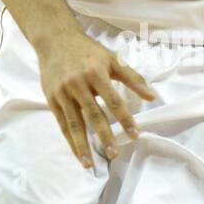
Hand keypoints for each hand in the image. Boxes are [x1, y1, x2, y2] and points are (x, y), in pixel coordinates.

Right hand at [37, 31, 155, 167]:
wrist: (55, 40)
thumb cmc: (87, 51)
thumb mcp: (112, 59)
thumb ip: (133, 78)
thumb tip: (151, 96)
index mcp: (95, 73)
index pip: (114, 101)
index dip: (125, 119)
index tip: (135, 134)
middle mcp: (78, 84)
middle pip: (93, 115)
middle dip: (104, 136)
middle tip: (114, 154)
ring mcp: (63, 93)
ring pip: (75, 123)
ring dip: (83, 145)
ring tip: (91, 163)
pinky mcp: (52, 99)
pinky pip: (63, 124)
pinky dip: (70, 140)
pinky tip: (79, 154)